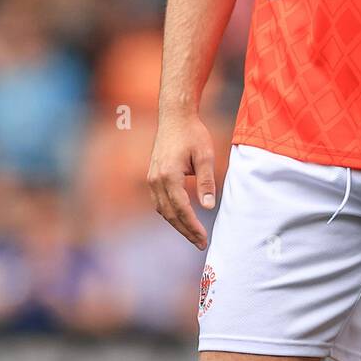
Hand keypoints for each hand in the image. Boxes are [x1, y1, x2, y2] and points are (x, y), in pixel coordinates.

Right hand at [147, 114, 216, 249]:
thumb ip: (206, 182)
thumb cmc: (192, 134)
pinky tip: (181, 218)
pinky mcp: (152, 177)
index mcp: (169, 175)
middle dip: (185, 230)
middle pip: (170, 214)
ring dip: (177, 224)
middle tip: (200, 243)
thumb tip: (209, 206)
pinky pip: (159, 202)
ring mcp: (151, 179)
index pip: (181, 209)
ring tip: (193, 234)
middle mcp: (156, 180)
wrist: (175, 117)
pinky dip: (170, 213)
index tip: (203, 239)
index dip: (192, 226)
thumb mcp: (205, 155)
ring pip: (162, 210)